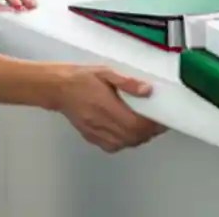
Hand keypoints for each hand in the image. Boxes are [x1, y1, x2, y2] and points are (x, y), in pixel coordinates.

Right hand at [52, 66, 166, 153]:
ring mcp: (94, 131)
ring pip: (123, 143)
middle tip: (157, 123)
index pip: (134, 124)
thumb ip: (127, 81)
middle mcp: (100, 122)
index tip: (161, 119)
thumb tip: (147, 90)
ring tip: (145, 127)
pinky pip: (111, 146)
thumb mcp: (106, 71)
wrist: (57, 87)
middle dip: (148, 133)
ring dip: (138, 138)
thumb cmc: (81, 77)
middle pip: (131, 137)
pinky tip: (128, 132)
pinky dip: (125, 142)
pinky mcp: (89, 135)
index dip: (151, 125)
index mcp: (105, 105)